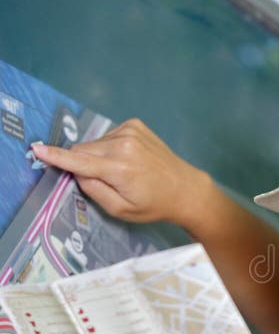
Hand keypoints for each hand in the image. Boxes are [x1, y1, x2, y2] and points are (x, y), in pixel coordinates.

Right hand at [31, 118, 210, 228]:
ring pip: (95, 143)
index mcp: (120, 168)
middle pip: (83, 150)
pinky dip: (111, 147)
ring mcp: (130, 130)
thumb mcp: (121, 209)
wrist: (185, 188)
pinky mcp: (135, 124)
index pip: (79, 161)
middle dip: (85, 164)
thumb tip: (77, 172)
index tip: (38, 149)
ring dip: (99, 156)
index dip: (56, 157)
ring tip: (124, 171)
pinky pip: (108, 135)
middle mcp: (123, 144)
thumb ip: (94, 191)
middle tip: (107, 180)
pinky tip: (129, 159)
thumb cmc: (154, 204)